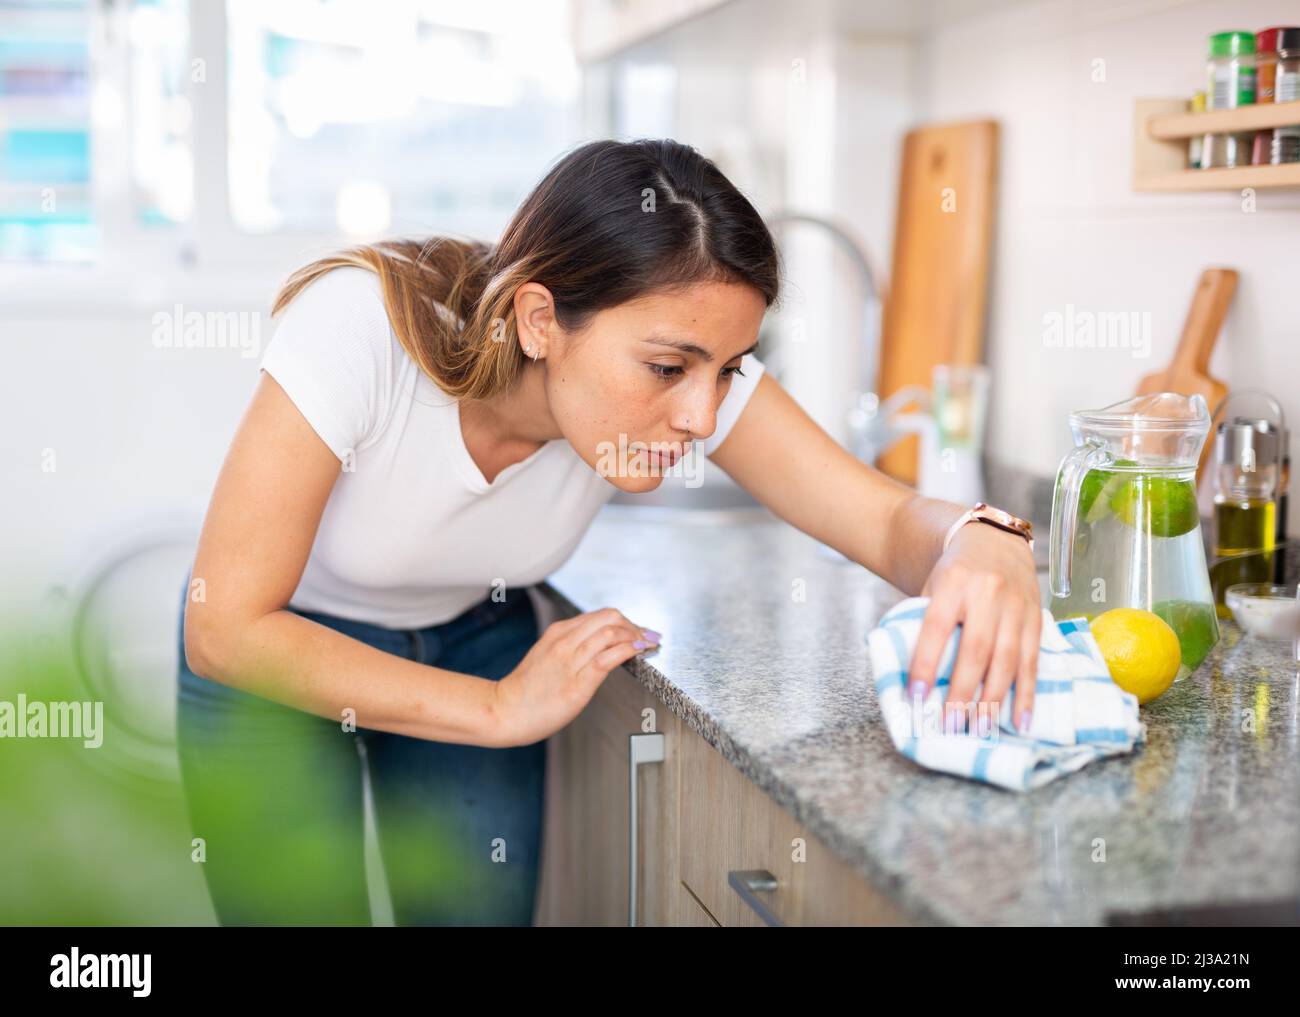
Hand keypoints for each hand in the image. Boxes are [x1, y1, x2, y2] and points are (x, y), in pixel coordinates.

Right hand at [492, 608, 659, 746]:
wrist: (505, 711)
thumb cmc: (526, 690)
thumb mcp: (547, 656)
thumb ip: (570, 647)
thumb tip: (598, 646)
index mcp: (558, 632)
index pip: (600, 615)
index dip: (625, 621)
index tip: (638, 631)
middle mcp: (565, 641)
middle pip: (610, 617)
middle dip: (634, 625)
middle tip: (647, 637)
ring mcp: (570, 661)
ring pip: (611, 633)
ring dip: (636, 636)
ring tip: (649, 644)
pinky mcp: (577, 683)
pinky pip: (608, 658)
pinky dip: (628, 650)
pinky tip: (639, 651)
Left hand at [909, 522, 1040, 735]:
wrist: (995, 542)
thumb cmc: (955, 574)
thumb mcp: (933, 587)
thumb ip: (927, 623)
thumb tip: (919, 679)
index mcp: (953, 582)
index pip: (936, 627)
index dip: (926, 663)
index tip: (917, 696)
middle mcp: (987, 592)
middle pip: (976, 649)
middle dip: (963, 691)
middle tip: (951, 723)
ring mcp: (1016, 606)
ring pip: (1007, 659)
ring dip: (994, 699)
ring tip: (981, 728)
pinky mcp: (1036, 618)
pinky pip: (1032, 661)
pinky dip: (1027, 693)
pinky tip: (1022, 719)